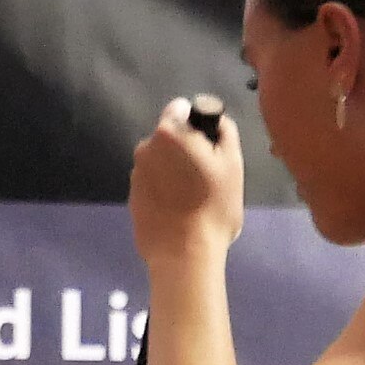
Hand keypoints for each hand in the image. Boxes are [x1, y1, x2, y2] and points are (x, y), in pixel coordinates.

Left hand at [131, 96, 241, 261]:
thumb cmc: (213, 207)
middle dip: (184, 149)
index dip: (197, 124)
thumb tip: (215, 122)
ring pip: (159, 162)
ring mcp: (135, 175)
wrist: (184, 256)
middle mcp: (145, 148)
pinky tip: (177, 211)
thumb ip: (224, 131)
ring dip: (173, 172)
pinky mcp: (132, 199)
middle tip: (205, 177)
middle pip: (168, 137)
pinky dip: (163, 192)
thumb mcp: (232, 164)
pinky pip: (152, 185)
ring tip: (191, 199)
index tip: (208, 146)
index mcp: (168, 133)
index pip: (180, 108)